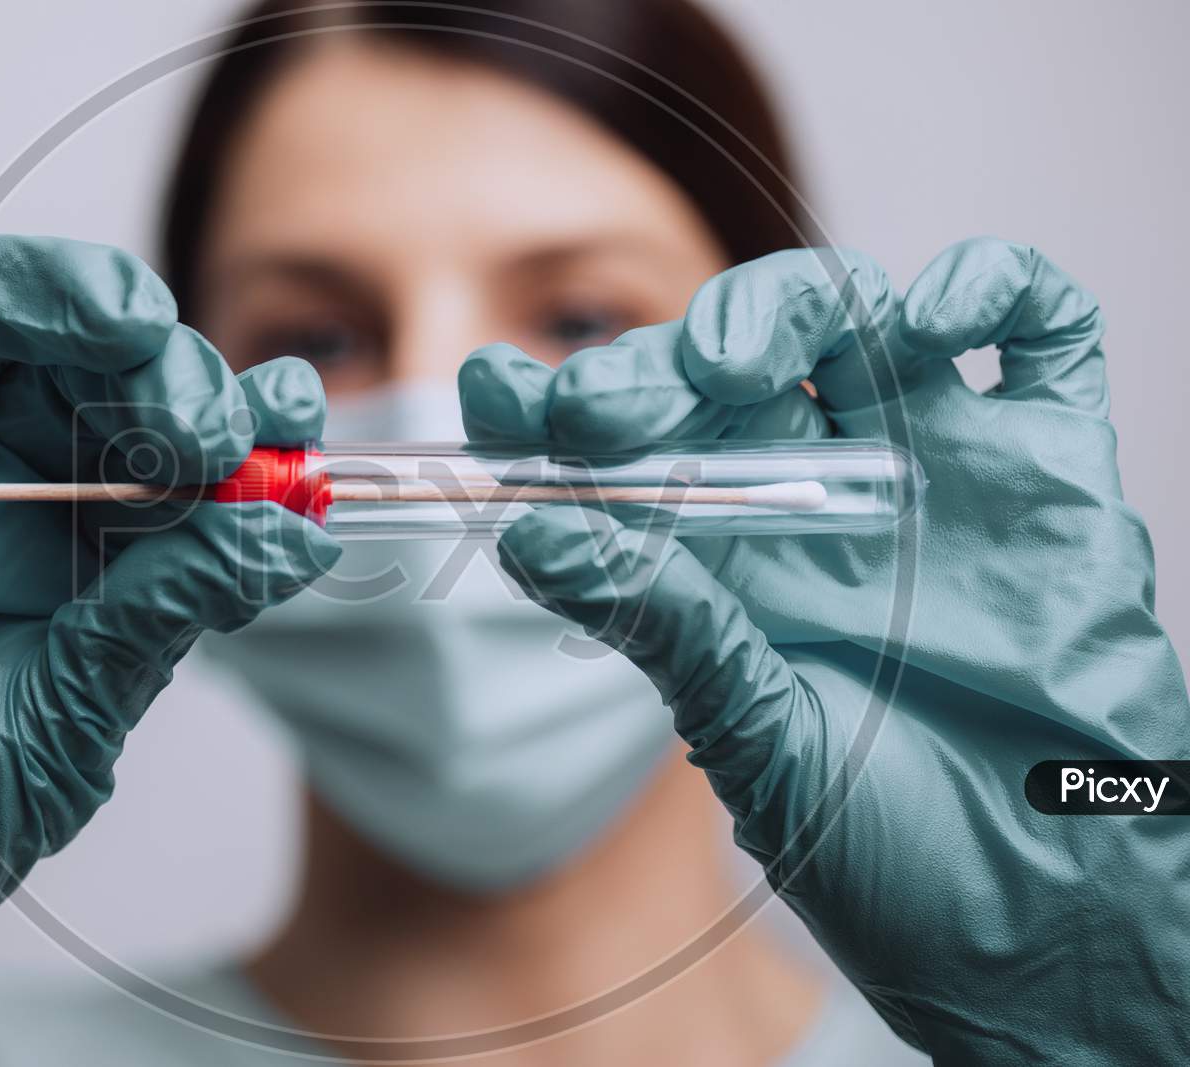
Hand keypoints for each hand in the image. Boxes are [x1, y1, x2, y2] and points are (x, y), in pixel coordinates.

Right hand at [0, 166, 338, 1063]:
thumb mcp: (78, 709)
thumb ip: (172, 605)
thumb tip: (290, 526)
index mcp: (85, 538)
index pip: (173, 434)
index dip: (239, 411)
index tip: (291, 414)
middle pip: (84, 354)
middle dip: (157, 358)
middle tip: (190, 413)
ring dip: (56, 291)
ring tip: (116, 324)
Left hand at [461, 240, 1189, 1063]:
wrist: (1052, 914)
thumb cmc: (894, 844)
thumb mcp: (755, 735)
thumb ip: (664, 626)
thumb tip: (536, 535)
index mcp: (731, 558)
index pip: (626, 449)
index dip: (553, 411)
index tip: (487, 395)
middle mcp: (822, 496)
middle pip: (724, 368)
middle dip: (649, 367)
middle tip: (598, 407)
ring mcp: (933, 470)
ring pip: (850, 319)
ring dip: (781, 308)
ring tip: (728, 362)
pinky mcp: (1047, 463)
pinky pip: (1031, 330)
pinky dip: (986, 287)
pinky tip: (933, 316)